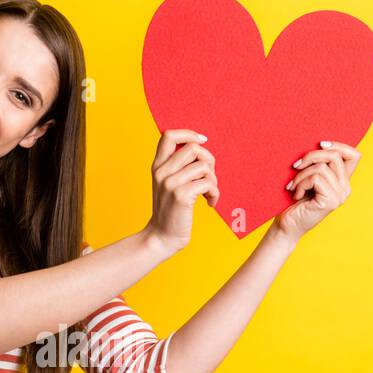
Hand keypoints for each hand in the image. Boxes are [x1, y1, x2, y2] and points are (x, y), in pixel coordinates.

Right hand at [144, 128, 219, 253]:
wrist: (161, 238)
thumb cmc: (170, 212)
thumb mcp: (167, 185)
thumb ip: (177, 167)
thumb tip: (200, 147)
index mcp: (157, 166)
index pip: (169, 135)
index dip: (189, 134)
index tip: (202, 141)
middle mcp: (162, 172)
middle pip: (193, 148)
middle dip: (209, 160)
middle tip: (209, 177)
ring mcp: (170, 183)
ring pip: (204, 166)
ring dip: (213, 181)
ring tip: (209, 193)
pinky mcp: (181, 196)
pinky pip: (208, 183)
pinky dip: (214, 194)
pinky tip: (210, 203)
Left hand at [271, 140, 360, 242]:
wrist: (287, 226)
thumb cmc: (294, 201)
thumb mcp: (309, 178)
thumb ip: (319, 164)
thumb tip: (319, 144)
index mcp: (343, 181)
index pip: (354, 155)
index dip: (338, 145)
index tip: (320, 145)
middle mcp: (346, 188)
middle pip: (335, 156)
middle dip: (311, 156)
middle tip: (295, 166)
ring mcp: (340, 196)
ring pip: (321, 167)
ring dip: (301, 175)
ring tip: (293, 186)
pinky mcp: (331, 201)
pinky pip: (315, 178)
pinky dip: (301, 184)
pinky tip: (296, 194)